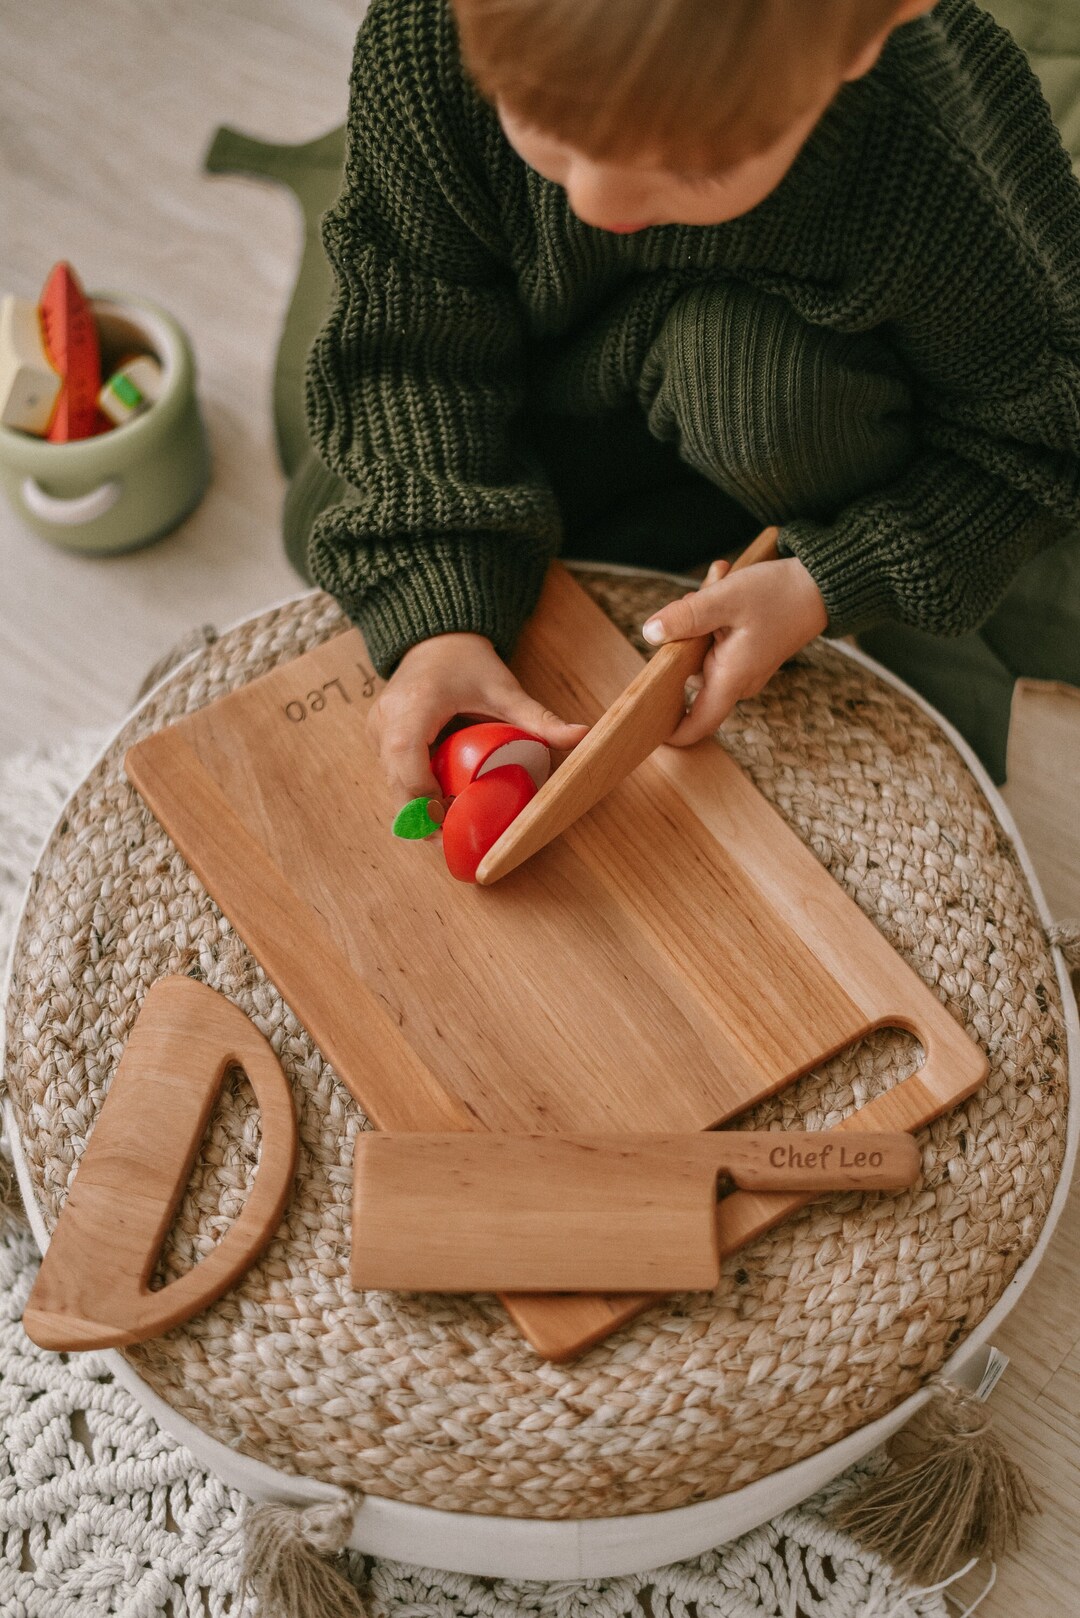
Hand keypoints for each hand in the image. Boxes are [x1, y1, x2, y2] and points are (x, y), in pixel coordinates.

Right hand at [369, 632, 589, 803]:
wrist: (435, 639)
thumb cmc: (468, 662)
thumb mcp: (506, 690)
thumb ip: (540, 717)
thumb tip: (583, 736)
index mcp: (416, 705)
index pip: (408, 760)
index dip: (426, 798)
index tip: (454, 819)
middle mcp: (387, 718)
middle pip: (396, 782)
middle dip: (423, 815)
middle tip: (455, 837)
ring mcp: (376, 727)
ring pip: (390, 783)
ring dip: (417, 806)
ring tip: (450, 821)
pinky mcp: (376, 735)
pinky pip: (390, 773)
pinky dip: (412, 791)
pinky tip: (438, 800)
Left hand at [641, 555, 828, 744]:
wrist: (821, 585)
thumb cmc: (779, 594)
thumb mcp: (725, 599)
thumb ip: (685, 617)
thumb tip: (650, 633)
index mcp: (731, 679)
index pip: (696, 725)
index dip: (670, 730)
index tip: (644, 720)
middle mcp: (737, 682)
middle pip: (687, 676)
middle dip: (681, 637)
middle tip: (697, 598)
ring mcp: (742, 668)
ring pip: (699, 652)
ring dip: (697, 619)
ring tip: (716, 583)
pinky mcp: (745, 654)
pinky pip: (715, 641)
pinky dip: (712, 615)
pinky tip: (722, 583)